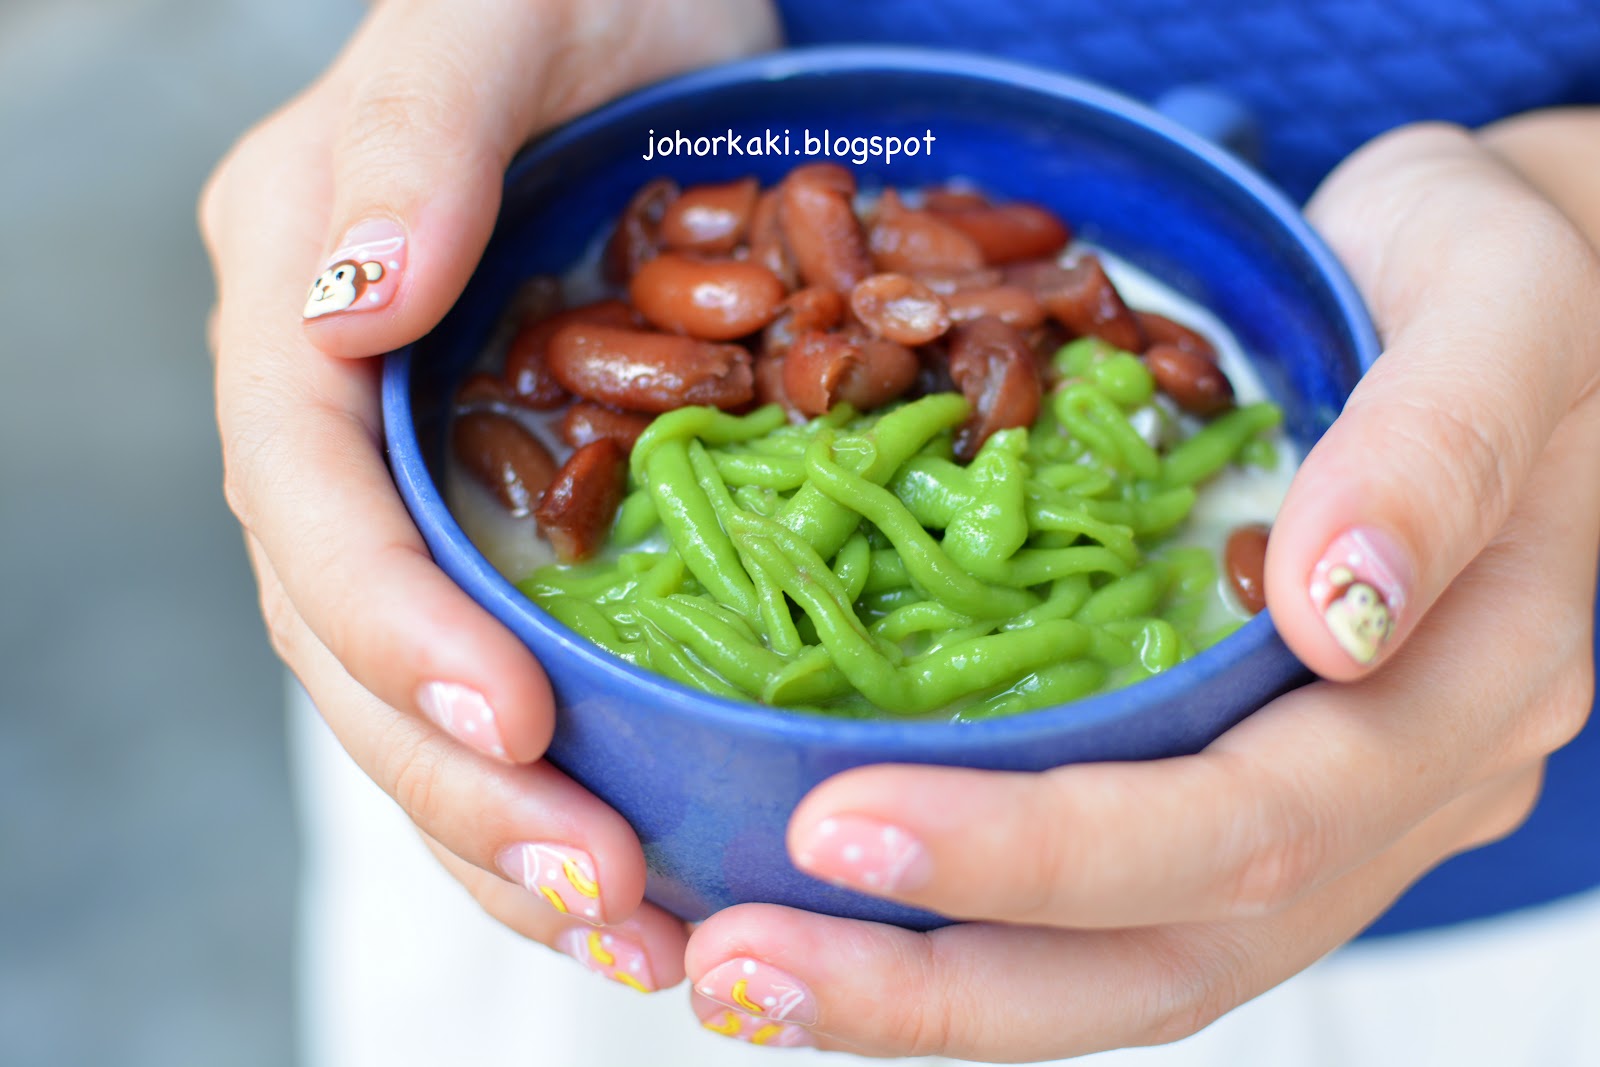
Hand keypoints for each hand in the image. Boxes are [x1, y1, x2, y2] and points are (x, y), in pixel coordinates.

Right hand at [200, 0, 775, 989]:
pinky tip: (640, 871)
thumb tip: (341, 301)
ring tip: (628, 929)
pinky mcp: (514, 517)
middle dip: (462, 777)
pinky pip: (501, 676)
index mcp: (301, 296)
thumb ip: (413, 133)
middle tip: (600, 886)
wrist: (670, 23)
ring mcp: (423, 476)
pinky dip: (557, 790)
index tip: (511, 720)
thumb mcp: (502, 13)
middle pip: (354, 637)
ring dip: (509, 831)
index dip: (388, 623)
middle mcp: (344, 413)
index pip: (307, 496)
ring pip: (418, 694)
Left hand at [681, 120, 1599, 1056]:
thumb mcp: (1493, 298)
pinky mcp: (1262, 787)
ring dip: (940, 996)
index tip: (835, 822)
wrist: (1512, 303)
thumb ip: (1436, 444)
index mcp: (1469, 680)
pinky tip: (846, 922)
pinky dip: (980, 938)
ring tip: (752, 978)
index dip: (1044, 847)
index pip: (1254, 818)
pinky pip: (1123, 910)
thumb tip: (1339, 606)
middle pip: (1181, 944)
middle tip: (742, 959)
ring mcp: (1336, 805)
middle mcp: (1405, 785)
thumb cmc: (1486, 275)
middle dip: (949, 977)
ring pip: (1142, 967)